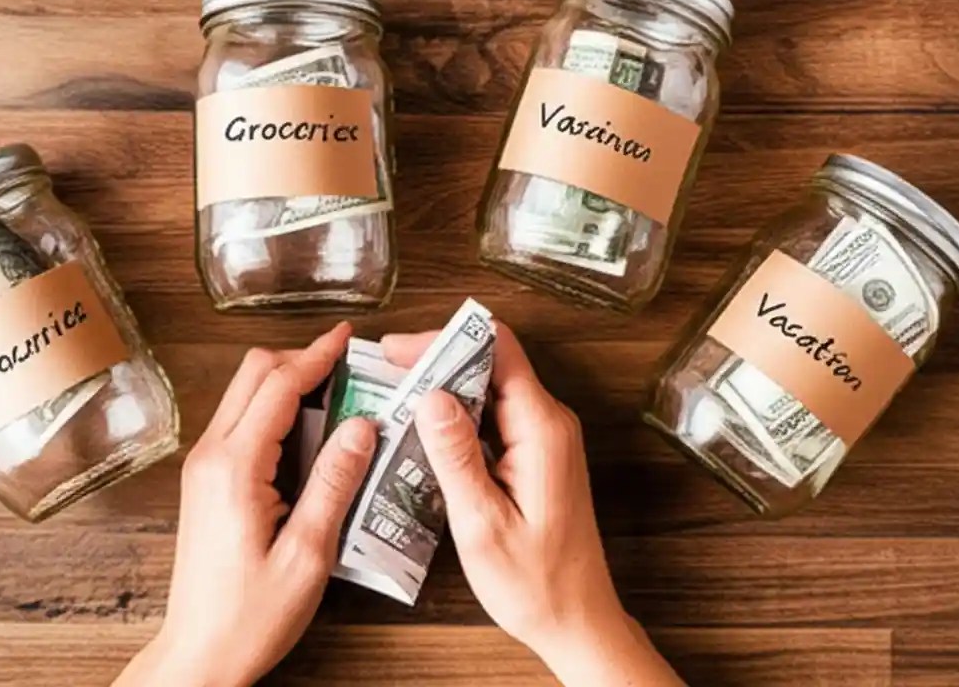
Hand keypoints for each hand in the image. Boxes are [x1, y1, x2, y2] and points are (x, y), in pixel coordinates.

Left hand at [115, 323, 375, 686]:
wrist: (199, 654)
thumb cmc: (249, 616)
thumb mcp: (308, 554)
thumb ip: (335, 484)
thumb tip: (363, 426)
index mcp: (234, 468)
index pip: (277, 386)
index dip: (316, 355)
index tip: (349, 338)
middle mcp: (210, 457)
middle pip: (253, 375)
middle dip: (301, 359)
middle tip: (348, 362)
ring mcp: (203, 468)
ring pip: (245, 396)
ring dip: (288, 384)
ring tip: (339, 392)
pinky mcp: (207, 483)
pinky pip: (242, 425)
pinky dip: (276, 411)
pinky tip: (312, 431)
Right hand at [382, 324, 682, 686]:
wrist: (576, 619)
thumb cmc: (535, 583)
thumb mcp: (482, 522)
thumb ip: (456, 456)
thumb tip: (431, 396)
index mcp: (542, 430)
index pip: (497, 349)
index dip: (444, 339)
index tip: (396, 350)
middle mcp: (549, 423)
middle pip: (490, 362)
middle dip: (435, 361)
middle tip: (382, 374)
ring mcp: (544, 437)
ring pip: (489, 389)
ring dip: (443, 389)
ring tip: (392, 398)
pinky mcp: (536, 454)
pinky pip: (493, 417)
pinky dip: (457, 417)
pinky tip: (421, 432)